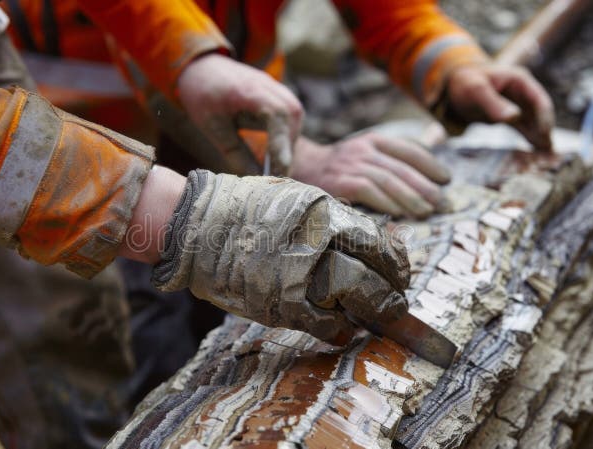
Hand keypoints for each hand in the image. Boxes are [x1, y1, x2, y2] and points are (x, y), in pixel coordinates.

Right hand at [151, 170, 410, 342]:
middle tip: (397, 302)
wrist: (193, 223)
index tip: (398, 272)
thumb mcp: (293, 198)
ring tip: (376, 317)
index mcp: (321, 209)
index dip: (394, 260)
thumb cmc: (243, 209)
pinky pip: (323, 322)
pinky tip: (341, 328)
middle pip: (372, 268)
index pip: (375, 238)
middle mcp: (315, 238)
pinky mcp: (279, 301)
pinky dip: (338, 329)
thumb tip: (368, 244)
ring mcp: (297, 271)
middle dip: (391, 290)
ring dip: (372, 310)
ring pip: (354, 295)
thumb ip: (330, 219)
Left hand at [177, 53, 303, 174]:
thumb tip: (254, 178)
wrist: (203, 67)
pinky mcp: (278, 93)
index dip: (281, 144)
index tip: (281, 169)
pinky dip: (287, 135)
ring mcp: (276, 87)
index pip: (277, 116)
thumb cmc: (203, 95)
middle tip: (278, 177)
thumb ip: (235, 152)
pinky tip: (276, 152)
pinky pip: (291, 115)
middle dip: (287, 149)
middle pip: (292, 118)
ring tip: (277, 168)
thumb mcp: (213, 127)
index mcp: (250, 91)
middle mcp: (269, 86)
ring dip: (289, 143)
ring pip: (295, 117)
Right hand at [290, 135, 450, 217]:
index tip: (447, 179)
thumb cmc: (339, 166)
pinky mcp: (340, 182)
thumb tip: (428, 165)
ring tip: (427, 212)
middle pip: (401, 168)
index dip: (430, 164)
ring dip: (410, 198)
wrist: (299, 166)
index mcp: (373, 140)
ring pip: (388, 181)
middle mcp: (363, 149)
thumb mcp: (365, 153)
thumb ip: (391, 157)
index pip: (408, 149)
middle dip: (425, 187)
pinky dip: (387, 203)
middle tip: (442, 203)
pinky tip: (400, 215)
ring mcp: (350, 165)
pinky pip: (369, 192)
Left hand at [445, 63, 553, 149]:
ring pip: (534, 122)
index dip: (544, 117)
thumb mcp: (476, 91)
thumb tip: (514, 117)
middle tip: (549, 152)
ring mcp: (517, 104)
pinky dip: (530, 137)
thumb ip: (494, 104)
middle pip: (540, 113)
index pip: (539, 100)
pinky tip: (536, 151)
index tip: (544, 135)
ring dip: (540, 137)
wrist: (452, 85)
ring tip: (547, 156)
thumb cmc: (464, 83)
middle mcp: (522, 92)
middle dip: (545, 131)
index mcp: (519, 81)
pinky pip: (524, 127)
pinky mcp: (510, 115)